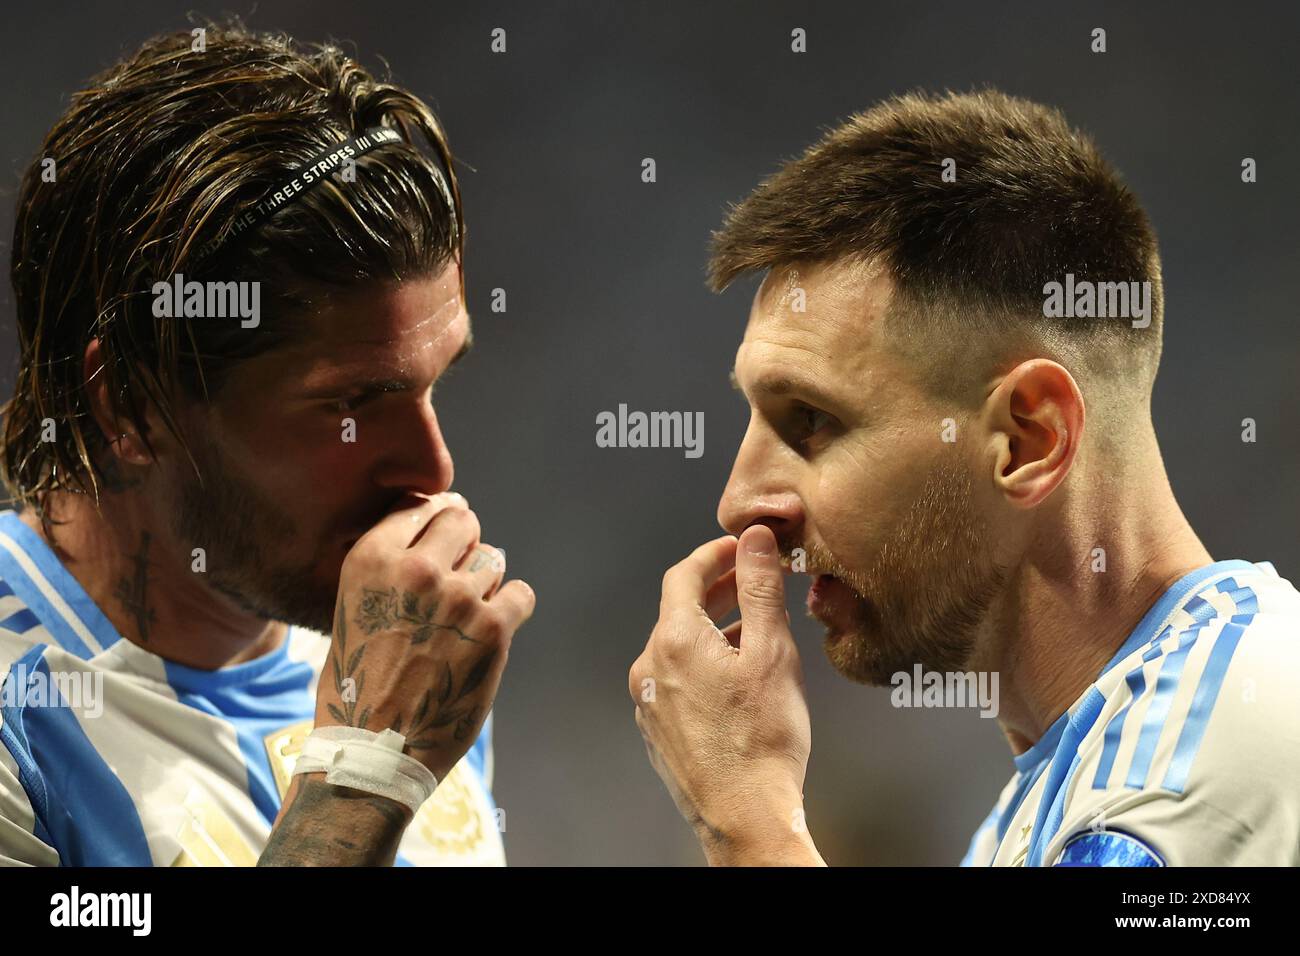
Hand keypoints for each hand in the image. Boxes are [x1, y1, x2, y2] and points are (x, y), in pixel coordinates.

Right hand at [318, 491, 534, 781]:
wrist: (374, 752)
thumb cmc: (359, 684)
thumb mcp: (354, 607)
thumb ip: (392, 566)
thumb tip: (441, 523)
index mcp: (372, 560)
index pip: (420, 506)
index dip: (436, 519)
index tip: (443, 532)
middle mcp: (416, 570)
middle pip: (463, 522)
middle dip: (464, 543)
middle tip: (457, 575)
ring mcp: (458, 598)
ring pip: (493, 560)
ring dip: (484, 584)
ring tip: (462, 621)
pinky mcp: (493, 629)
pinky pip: (520, 594)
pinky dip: (511, 609)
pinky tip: (491, 631)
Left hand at [629, 525, 822, 864]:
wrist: (745, 816)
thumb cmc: (762, 741)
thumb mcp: (772, 651)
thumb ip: (760, 589)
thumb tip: (753, 541)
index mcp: (673, 641)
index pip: (684, 574)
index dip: (715, 553)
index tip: (740, 547)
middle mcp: (650, 668)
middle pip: (679, 609)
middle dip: (717, 589)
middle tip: (754, 579)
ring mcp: (648, 702)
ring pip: (678, 645)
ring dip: (712, 627)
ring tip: (755, 628)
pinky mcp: (657, 728)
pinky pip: (676, 678)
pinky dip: (703, 662)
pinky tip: (736, 675)